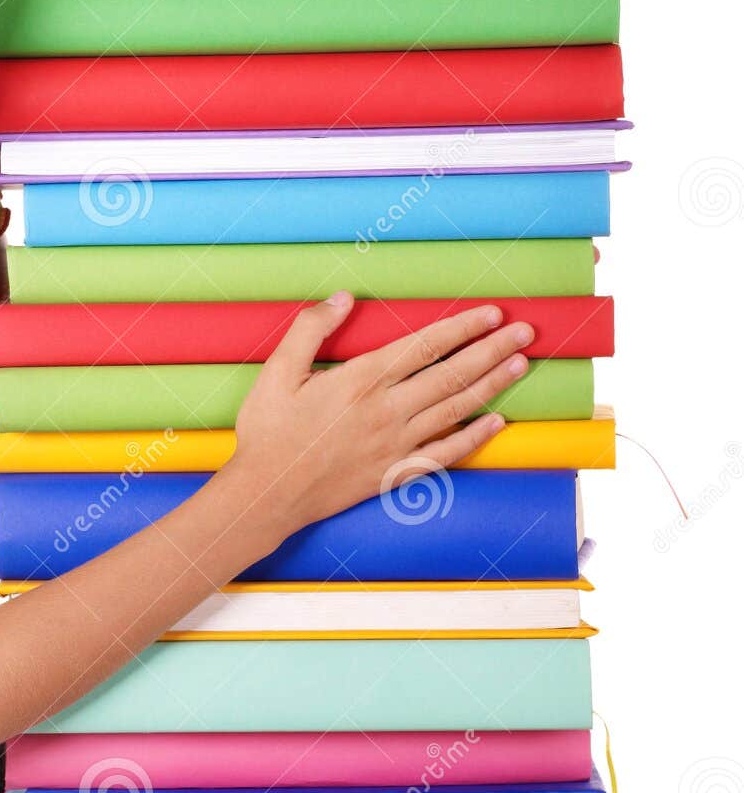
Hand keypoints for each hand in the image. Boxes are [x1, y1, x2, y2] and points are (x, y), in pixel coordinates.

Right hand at [227, 294, 532, 537]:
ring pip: (456, 410)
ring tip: (520, 365)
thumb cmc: (268, 432)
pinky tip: (496, 422)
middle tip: (525, 333)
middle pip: (452, 375)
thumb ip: (310, 330)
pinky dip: (474, 437)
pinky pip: (445, 453)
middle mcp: (387, 411)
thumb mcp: (276, 372)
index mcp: (360, 380)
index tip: (491, 313)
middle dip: (492, 350)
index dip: (462, 328)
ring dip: (492, 385)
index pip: (425, 346)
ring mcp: (395, 444)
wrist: (267, 494)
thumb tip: (342, 298)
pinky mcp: (395, 472)